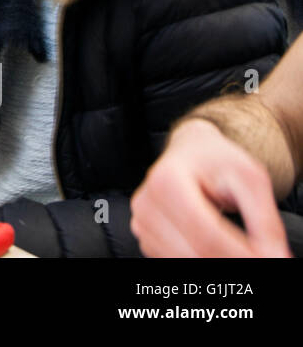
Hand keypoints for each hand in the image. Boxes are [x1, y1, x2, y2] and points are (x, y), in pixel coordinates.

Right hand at [131, 119, 291, 256]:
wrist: (192, 153)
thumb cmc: (218, 162)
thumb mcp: (250, 178)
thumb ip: (264, 219)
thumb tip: (274, 255)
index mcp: (167, 180)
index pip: (205, 232)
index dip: (240, 253)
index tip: (269, 259)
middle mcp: (146, 202)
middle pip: (194, 251)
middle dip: (232, 260)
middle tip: (262, 260)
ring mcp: (142, 221)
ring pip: (183, 261)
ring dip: (216, 262)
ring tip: (241, 252)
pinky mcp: (146, 236)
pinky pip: (175, 261)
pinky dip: (200, 260)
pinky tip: (218, 251)